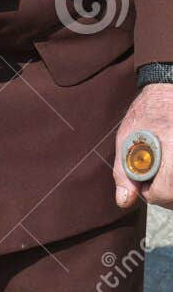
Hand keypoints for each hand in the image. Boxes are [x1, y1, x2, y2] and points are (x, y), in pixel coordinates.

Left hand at [113, 84, 172, 209]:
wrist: (170, 90)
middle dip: (165, 194)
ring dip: (171, 188)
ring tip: (164, 169)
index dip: (152, 194)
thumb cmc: (147, 112)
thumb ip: (123, 172)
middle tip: (154, 179)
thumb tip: (123, 201)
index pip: (168, 190)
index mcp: (172, 148)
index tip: (144, 186)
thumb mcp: (126, 139)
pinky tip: (170, 168)